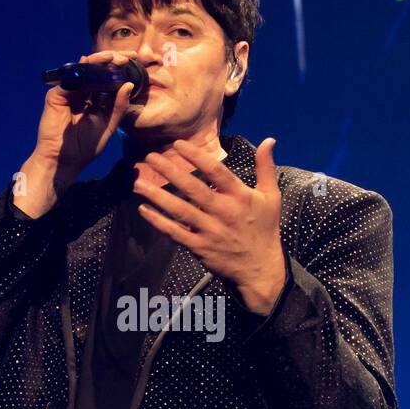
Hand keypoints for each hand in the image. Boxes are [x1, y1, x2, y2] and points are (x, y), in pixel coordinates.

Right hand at [33, 50, 138, 177]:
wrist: (64, 160)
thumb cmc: (85, 147)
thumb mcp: (109, 125)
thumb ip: (119, 106)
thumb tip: (129, 84)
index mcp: (95, 101)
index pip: (108, 80)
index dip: (120, 69)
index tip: (135, 60)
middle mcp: (82, 93)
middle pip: (97, 71)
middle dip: (112, 60)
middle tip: (126, 57)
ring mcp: (69, 92)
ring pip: (84, 70)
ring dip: (100, 61)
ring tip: (114, 57)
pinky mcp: (56, 94)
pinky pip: (71, 78)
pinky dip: (83, 70)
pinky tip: (95, 66)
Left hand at [133, 137, 286, 314]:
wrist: (260, 268)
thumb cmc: (264, 229)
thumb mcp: (271, 196)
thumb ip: (265, 167)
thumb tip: (269, 140)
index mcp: (240, 196)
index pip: (216, 171)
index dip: (196, 156)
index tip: (177, 144)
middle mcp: (224, 212)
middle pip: (193, 188)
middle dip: (170, 171)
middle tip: (150, 157)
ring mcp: (210, 231)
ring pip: (180, 210)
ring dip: (157, 196)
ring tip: (138, 183)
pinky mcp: (200, 248)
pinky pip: (175, 233)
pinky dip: (158, 222)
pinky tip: (144, 210)